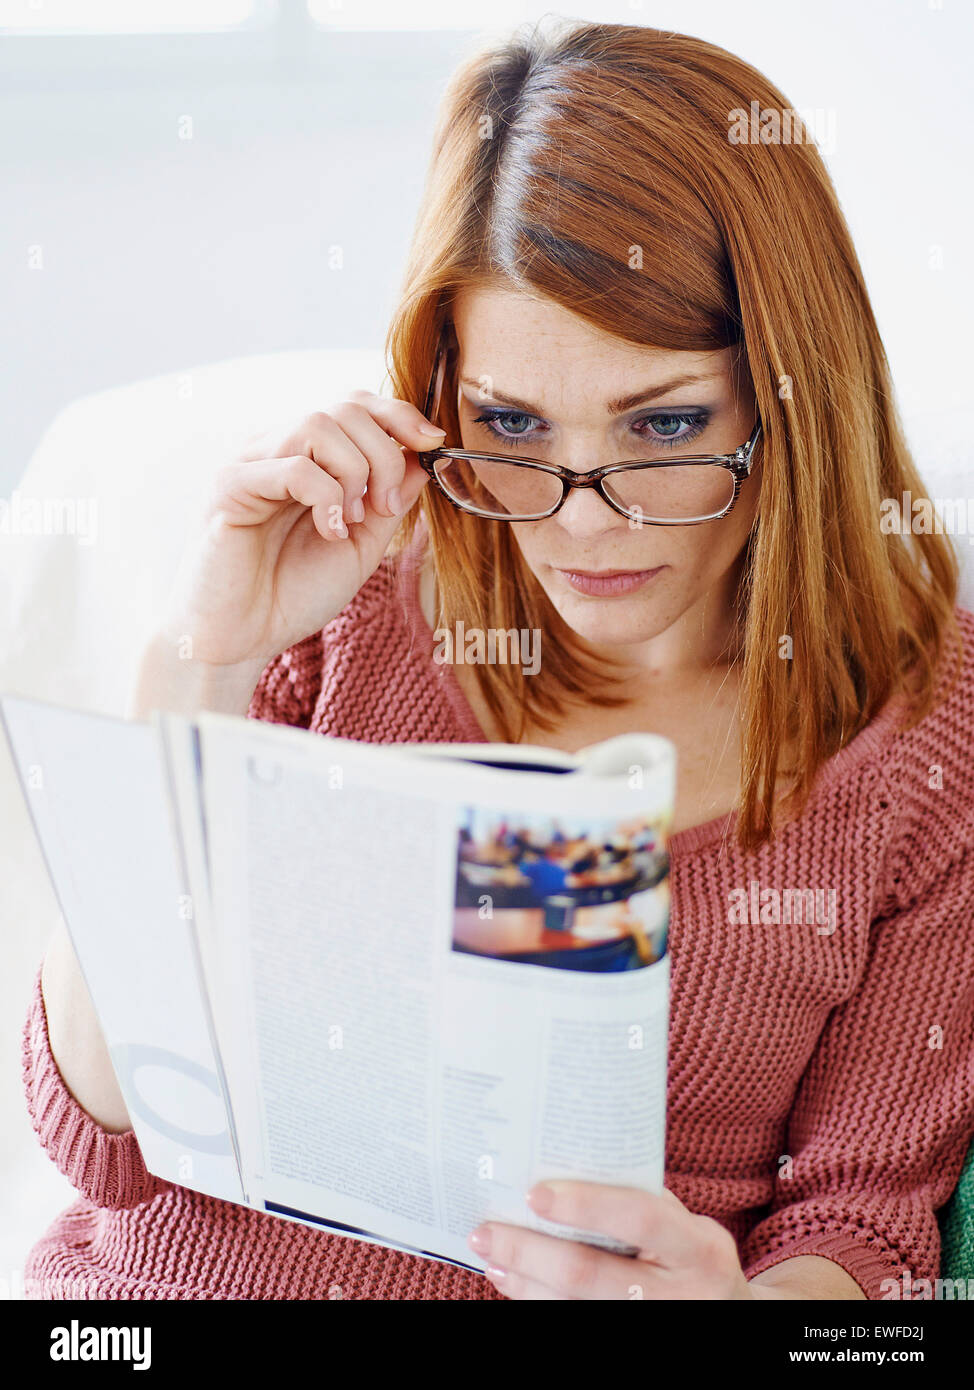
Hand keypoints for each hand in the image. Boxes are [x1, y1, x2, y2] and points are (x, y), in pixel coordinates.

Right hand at [156, 393, 443, 667]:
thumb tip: (423, 459)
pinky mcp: (229, 487)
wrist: (241, 640)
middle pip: (344, 408)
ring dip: (355, 472)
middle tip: (384, 507)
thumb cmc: (292, 595)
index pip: (354, 405)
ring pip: (317, 425)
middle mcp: (276, 450)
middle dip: (385, 454)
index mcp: (307, 458)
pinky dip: (325, 497)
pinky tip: (327, 532)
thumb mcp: (360, 547)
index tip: (433, 442)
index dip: (398, 414)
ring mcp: (250, 463)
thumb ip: (389, 503)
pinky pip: (291, 466)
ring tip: (351, 521)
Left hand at [467, 1181, 753, 1299]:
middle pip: (588, 1274)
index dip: (585, 1204)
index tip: (534, 1192)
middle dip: (528, 1250)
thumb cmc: (691, 1253)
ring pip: (571, 1306)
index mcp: (698, 1249)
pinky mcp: (626, 1342)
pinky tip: (512, 1280)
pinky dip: (534, 1299)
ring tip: (490, 1254)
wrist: (728, 1314)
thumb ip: (636, 1200)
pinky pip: (571, 1321)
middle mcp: (679, 1296)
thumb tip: (559, 1167)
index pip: (638, 1218)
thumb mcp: (685, 1223)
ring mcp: (652, 1325)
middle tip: (485, 1231)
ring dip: (521, 1281)